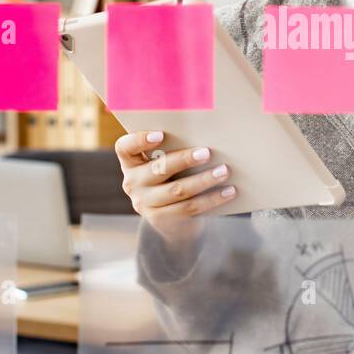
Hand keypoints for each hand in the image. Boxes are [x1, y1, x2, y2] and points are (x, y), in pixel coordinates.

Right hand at [115, 131, 237, 255]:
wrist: (171, 219)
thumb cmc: (171, 177)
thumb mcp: (165, 163)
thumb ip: (173, 150)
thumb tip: (206, 134)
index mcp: (131, 162)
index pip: (125, 148)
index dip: (139, 140)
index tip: (160, 134)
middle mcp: (133, 182)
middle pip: (158, 169)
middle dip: (184, 160)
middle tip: (207, 152)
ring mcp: (144, 203)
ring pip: (177, 190)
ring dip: (204, 180)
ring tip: (224, 171)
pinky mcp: (161, 219)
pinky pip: (189, 207)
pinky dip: (212, 199)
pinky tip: (229, 191)